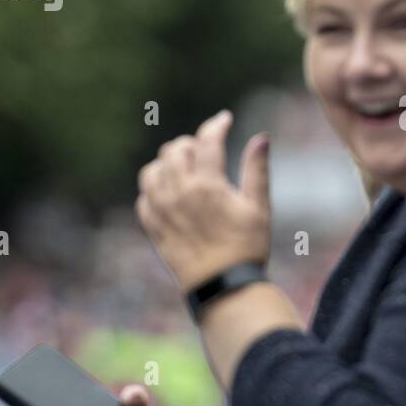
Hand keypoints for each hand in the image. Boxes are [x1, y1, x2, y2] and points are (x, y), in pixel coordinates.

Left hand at [135, 110, 270, 290]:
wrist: (224, 286)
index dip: (216, 125)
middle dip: (190, 143)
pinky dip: (154, 189)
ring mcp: (162, 210)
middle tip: (204, 149)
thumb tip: (261, 138)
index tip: (224, 120)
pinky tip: (169, 193)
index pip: (207, 140)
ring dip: (167, 164)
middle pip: (174, 150)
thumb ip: (256, 170)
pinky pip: (143, 198)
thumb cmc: (247, 247)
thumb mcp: (259, 207)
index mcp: (208, 185)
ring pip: (152, 171)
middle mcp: (180, 193)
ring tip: (183, 169)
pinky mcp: (154, 228)